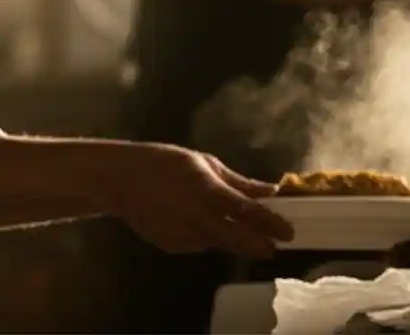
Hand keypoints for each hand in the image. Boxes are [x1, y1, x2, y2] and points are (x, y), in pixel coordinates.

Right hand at [107, 145, 293, 257]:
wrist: (120, 181)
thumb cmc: (163, 163)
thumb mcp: (203, 163)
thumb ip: (237, 181)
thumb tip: (269, 190)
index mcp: (208, 192)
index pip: (249, 212)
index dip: (272, 223)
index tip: (289, 232)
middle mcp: (199, 218)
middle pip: (238, 239)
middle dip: (259, 245)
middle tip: (273, 247)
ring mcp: (184, 235)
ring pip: (219, 244)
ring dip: (233, 240)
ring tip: (240, 232)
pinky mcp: (173, 245)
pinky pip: (198, 244)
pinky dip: (206, 236)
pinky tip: (199, 223)